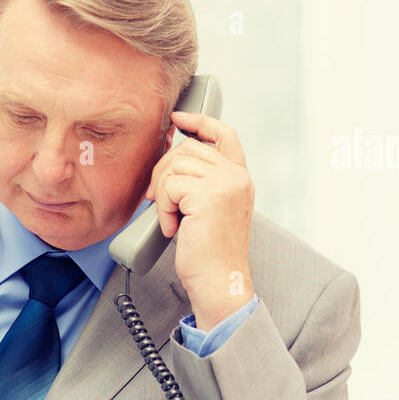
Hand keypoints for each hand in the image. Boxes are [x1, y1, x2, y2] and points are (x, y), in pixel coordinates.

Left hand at [148, 110, 254, 328]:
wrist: (219, 281)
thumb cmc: (211, 253)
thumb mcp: (211, 209)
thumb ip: (201, 181)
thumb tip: (171, 158)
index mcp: (240, 178)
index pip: (224, 134)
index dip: (200, 121)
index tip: (179, 119)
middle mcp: (237, 176)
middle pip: (187, 148)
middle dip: (163, 170)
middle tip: (158, 199)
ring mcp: (225, 184)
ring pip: (175, 165)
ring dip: (163, 193)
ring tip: (172, 218)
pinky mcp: (207, 195)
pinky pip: (169, 187)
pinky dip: (162, 209)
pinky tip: (173, 228)